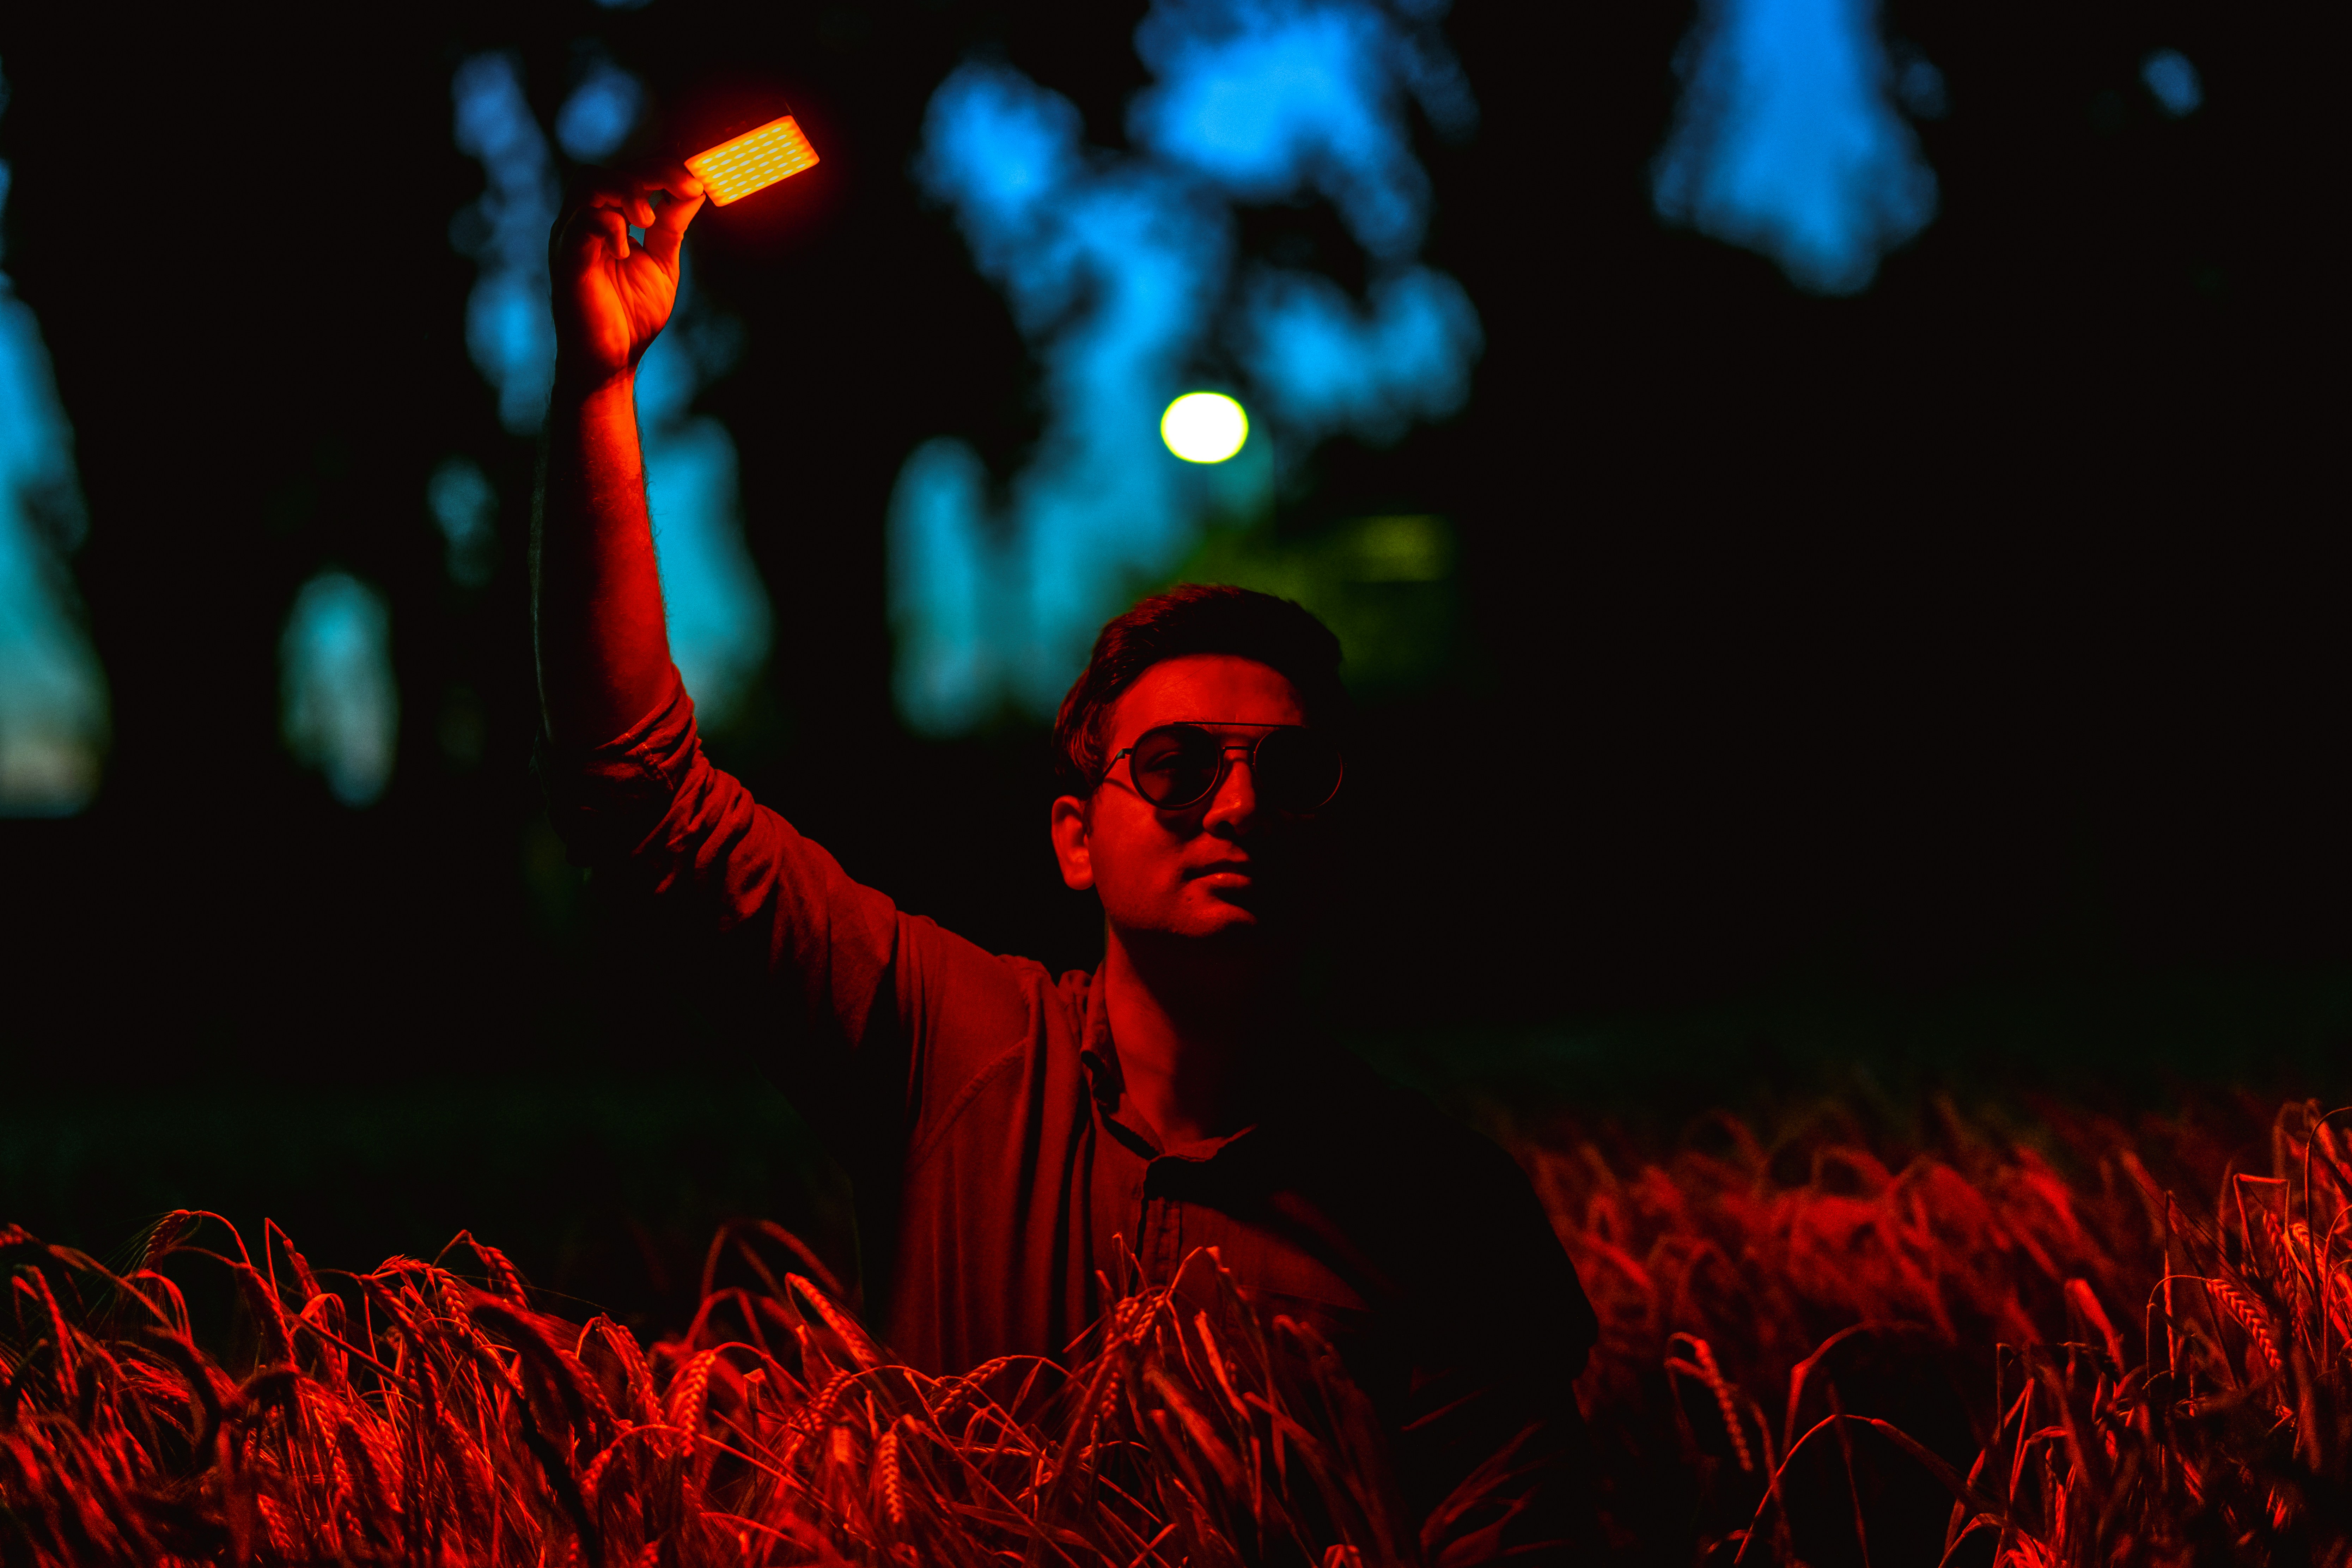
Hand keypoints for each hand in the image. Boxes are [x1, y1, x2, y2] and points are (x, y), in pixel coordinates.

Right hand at [549, 164, 706, 389]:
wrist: (612, 361)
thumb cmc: (632, 315)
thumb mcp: (661, 261)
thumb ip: (671, 225)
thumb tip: (693, 188)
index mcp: (607, 219)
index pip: (629, 173)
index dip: (662, 168)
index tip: (696, 181)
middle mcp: (584, 221)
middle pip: (608, 171)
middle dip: (650, 172)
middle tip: (684, 187)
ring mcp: (571, 238)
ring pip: (589, 185)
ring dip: (626, 191)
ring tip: (648, 217)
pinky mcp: (566, 261)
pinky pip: (580, 225)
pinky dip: (608, 226)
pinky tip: (626, 250)